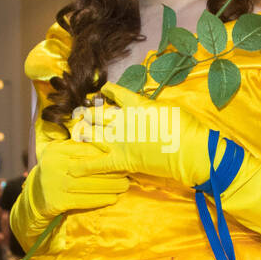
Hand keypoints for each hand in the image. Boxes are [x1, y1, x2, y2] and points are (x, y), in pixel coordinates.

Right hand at [30, 138, 129, 211]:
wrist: (35, 196)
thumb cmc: (56, 170)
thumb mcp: (61, 154)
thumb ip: (78, 146)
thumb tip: (107, 143)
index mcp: (56, 150)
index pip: (85, 150)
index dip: (105, 153)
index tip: (120, 155)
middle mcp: (53, 165)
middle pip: (89, 168)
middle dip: (111, 171)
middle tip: (127, 172)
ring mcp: (55, 184)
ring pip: (89, 185)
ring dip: (110, 186)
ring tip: (124, 185)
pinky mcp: (57, 202)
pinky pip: (84, 201)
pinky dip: (101, 200)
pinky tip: (113, 198)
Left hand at [78, 82, 214, 187]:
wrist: (189, 150)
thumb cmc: (184, 126)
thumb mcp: (168, 108)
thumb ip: (151, 107)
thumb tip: (145, 108)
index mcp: (136, 104)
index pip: (116, 93)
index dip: (108, 90)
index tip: (104, 90)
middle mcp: (122, 120)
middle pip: (98, 113)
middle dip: (88, 112)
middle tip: (82, 113)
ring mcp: (119, 141)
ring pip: (92, 134)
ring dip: (82, 132)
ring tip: (76, 130)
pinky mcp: (122, 160)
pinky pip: (98, 164)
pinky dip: (84, 167)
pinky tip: (71, 169)